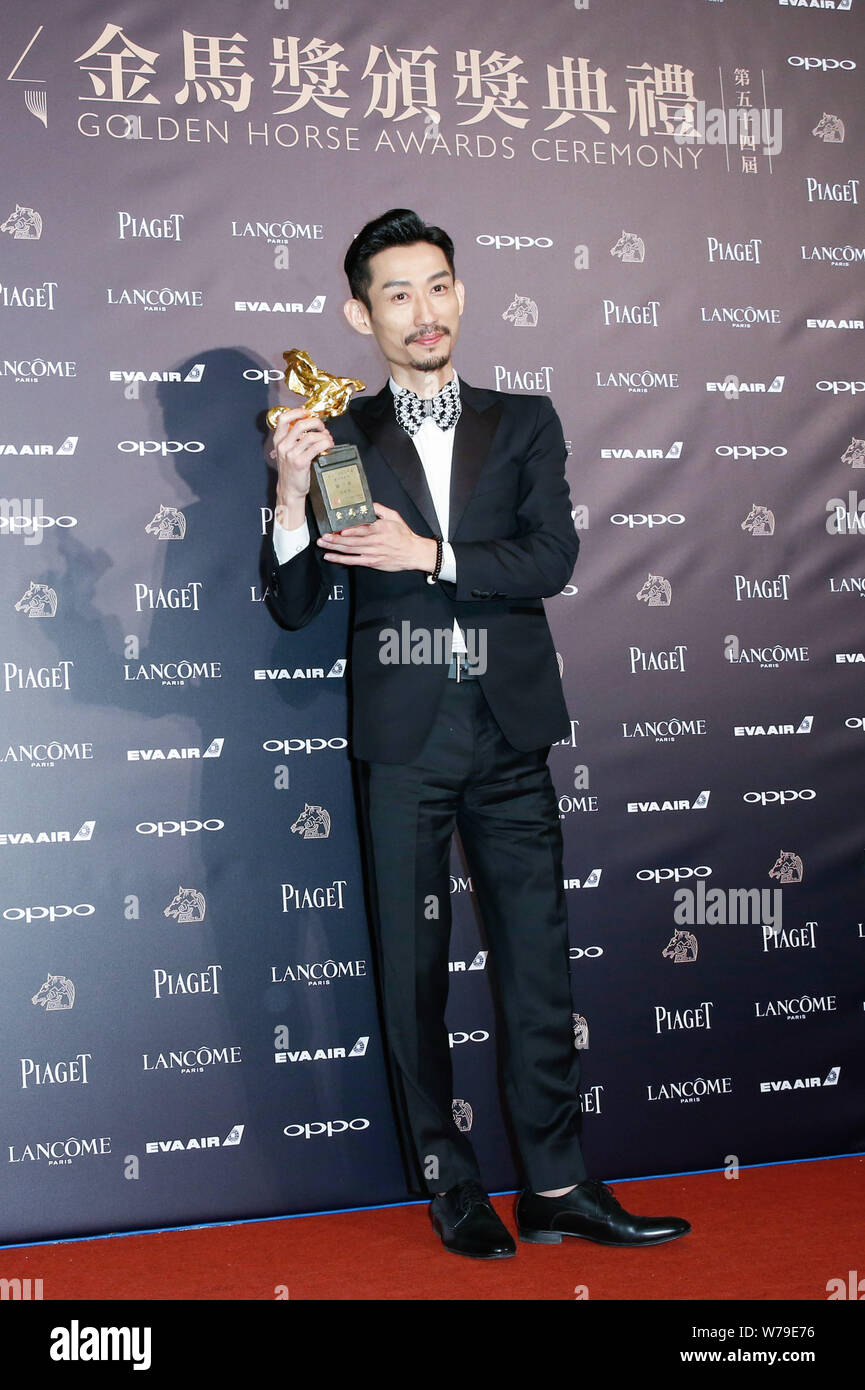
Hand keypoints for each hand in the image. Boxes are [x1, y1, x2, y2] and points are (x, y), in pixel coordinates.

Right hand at [270, 408, 333, 527]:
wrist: (289, 490)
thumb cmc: (291, 471)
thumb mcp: (287, 452)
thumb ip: (295, 439)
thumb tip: (315, 428)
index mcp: (278, 441)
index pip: (283, 418)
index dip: (297, 412)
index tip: (308, 413)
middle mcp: (283, 446)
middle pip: (301, 424)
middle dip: (316, 422)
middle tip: (322, 427)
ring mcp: (291, 454)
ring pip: (311, 436)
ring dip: (323, 435)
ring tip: (328, 439)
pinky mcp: (300, 462)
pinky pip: (316, 447)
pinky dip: (325, 444)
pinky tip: (328, 446)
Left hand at [316, 503, 437, 572]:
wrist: (413, 552)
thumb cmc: (404, 536)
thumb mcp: (394, 516)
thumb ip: (379, 509)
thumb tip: (368, 503)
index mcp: (379, 529)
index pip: (360, 529)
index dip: (347, 530)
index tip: (336, 529)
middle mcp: (374, 542)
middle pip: (351, 541)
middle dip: (334, 539)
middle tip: (322, 537)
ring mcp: (372, 553)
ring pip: (349, 550)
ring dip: (334, 547)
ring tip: (323, 544)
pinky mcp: (371, 562)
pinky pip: (353, 561)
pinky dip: (340, 559)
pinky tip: (330, 556)